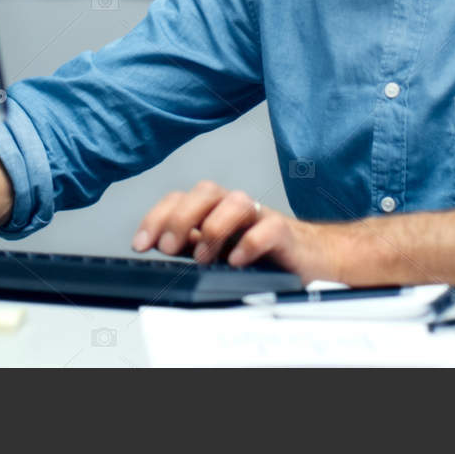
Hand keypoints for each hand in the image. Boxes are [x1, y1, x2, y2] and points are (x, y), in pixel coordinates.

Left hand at [130, 180, 341, 281]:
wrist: (313, 259)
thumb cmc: (262, 255)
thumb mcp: (217, 252)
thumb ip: (190, 246)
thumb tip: (154, 249)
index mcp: (214, 211)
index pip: (179, 199)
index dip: (156, 218)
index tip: (141, 244)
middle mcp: (234, 209)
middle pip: (205, 192)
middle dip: (180, 218)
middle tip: (169, 248)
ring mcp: (260, 218)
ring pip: (235, 201)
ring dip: (213, 228)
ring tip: (205, 259)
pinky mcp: (285, 234)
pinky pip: (268, 229)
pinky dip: (249, 244)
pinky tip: (237, 261)